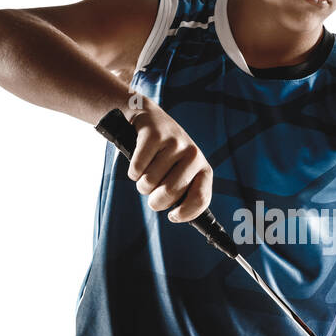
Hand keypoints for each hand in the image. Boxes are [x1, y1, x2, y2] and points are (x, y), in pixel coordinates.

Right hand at [125, 104, 213, 222]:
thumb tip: (180, 216)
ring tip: (147, 171)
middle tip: (153, 194)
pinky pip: (137, 169)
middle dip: (155, 201)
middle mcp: (193, 155)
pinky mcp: (154, 135)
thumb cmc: (166, 154)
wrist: (148, 118)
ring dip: (142, 184)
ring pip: (149, 182)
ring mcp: (174, 143)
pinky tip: (139, 159)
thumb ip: (185, 192)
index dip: (184, 214)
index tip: (172, 216)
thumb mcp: (182, 172)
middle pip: (169, 194)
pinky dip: (133, 171)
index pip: (200, 199)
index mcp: (203, 168)